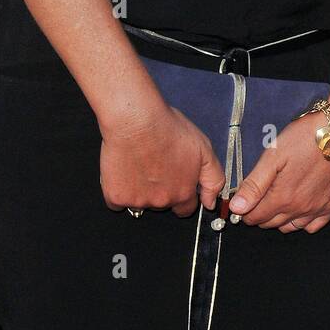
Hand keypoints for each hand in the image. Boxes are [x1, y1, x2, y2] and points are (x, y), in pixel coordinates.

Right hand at [100, 104, 224, 218]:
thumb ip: (213, 179)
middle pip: (163, 205)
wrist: (137, 120)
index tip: (175, 182)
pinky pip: (117, 201)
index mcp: (183, 193)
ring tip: (141, 162)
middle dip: (161, 191)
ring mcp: (138, 201)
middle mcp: (162, 202)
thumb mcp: (204, 149)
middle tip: (157, 165)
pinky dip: (119, 189)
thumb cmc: (168, 129)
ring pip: (140, 203)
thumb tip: (210, 203)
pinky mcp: (116, 197)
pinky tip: (124, 170)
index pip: (186, 208)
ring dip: (140, 190)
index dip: (182, 195)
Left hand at [227, 112, 329, 233]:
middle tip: (258, 197)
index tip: (241, 201)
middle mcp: (299, 209)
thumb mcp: (274, 154)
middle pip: (270, 223)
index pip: (254, 217)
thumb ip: (255, 184)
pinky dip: (302, 223)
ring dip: (279, 219)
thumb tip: (237, 207)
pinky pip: (313, 226)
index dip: (244, 210)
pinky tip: (299, 209)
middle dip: (260, 213)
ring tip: (277, 201)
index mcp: (282, 197)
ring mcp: (317, 209)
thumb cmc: (307, 138)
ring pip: (290, 227)